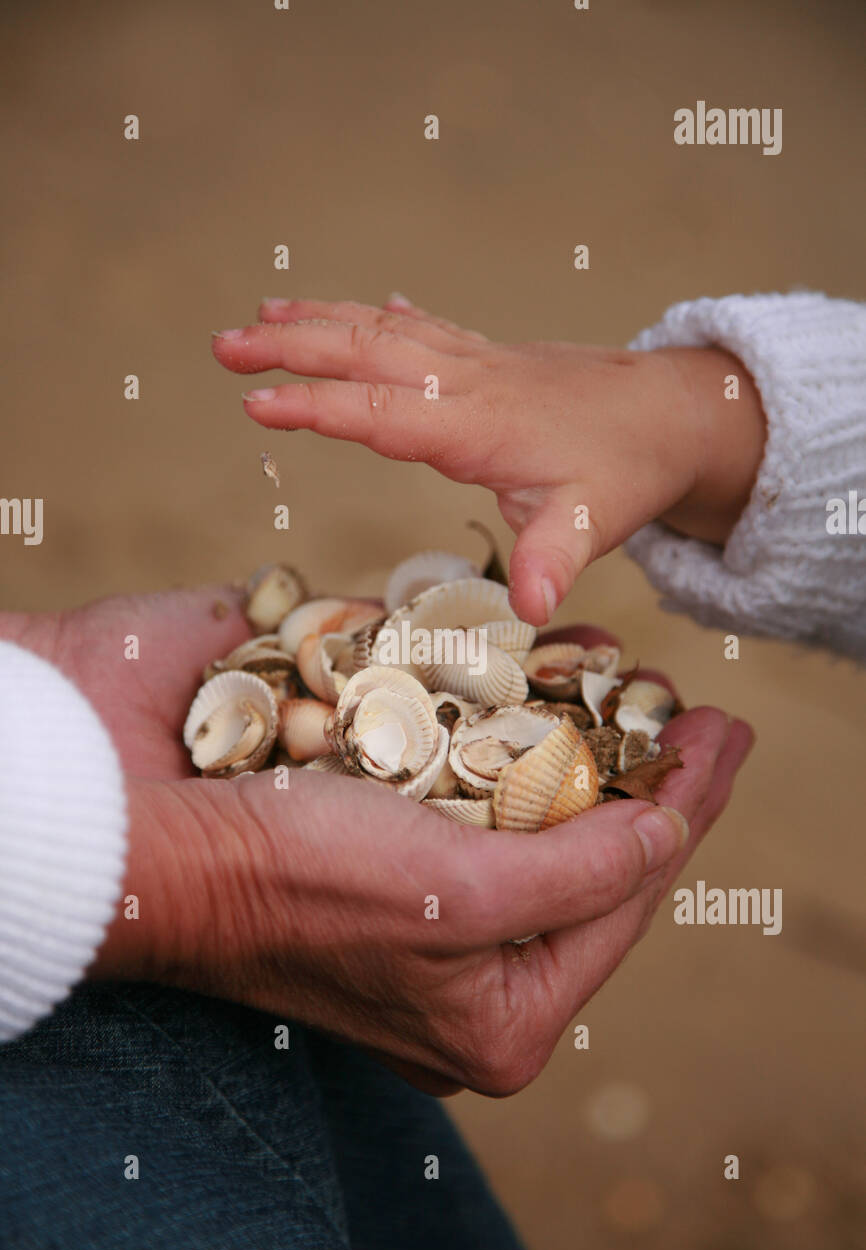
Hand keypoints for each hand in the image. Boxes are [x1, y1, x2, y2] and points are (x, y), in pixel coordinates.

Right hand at [4, 601, 751, 1097]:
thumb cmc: (301, 881)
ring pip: (529, 806)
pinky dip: (504, 720)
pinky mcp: (378, 826)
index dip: (687, 814)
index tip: (729, 738)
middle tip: (700, 715)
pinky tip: (542, 674)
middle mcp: (463, 963)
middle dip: (643, 777)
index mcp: (492, 1019)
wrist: (141, 827)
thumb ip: (585, 875)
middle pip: (586, 856)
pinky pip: (464, 773)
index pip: (623, 905)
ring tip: (637, 680)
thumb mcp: (466, 902)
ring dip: (582, 737)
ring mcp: (420, 891)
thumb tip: (669, 837)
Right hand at [212, 295, 766, 624]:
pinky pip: (422, 329)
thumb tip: (531, 606)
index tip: (255, 402)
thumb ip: (556, 559)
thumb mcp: (597, 522)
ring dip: (320, 321)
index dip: (314, 406)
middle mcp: (466, 380)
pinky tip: (365, 307)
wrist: (675, 412)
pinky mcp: (489, 361)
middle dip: (291, 347)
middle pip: (365, 351)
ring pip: (384, 329)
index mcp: (477, 423)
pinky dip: (381, 316)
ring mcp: (476, 363)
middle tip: (224, 345)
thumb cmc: (629, 470)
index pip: (379, 410)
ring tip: (261, 317)